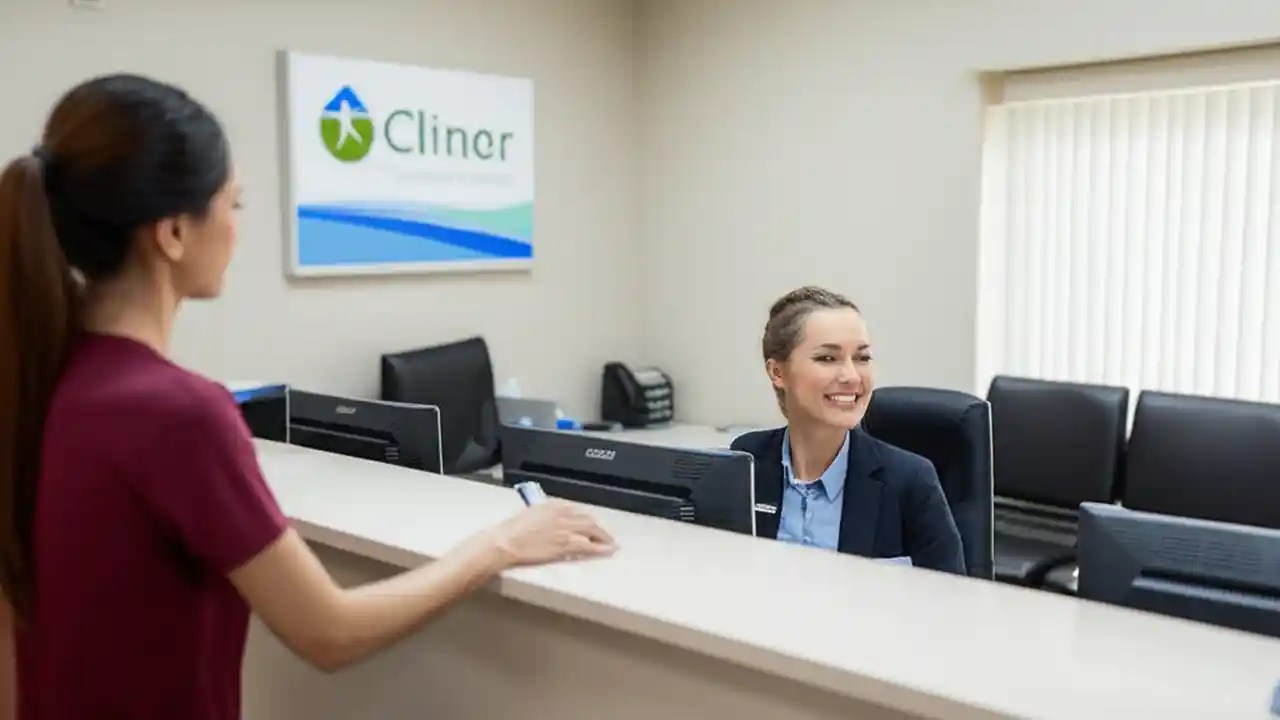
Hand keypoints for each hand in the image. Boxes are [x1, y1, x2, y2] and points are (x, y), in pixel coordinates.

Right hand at [487, 500, 616, 567]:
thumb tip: (555, 521)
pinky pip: (589, 545)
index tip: (591, 525)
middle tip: (607, 536)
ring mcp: (566, 528)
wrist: (507, 540)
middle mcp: (564, 513)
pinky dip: (601, 548)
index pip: (578, 510)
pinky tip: (608, 551)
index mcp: (555, 504)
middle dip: (600, 529)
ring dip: (604, 538)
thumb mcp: (532, 513)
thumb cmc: (513, 529)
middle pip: (589, 519)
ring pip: (592, 530)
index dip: (587, 519)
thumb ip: (547, 514)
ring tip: (611, 544)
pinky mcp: (566, 543)